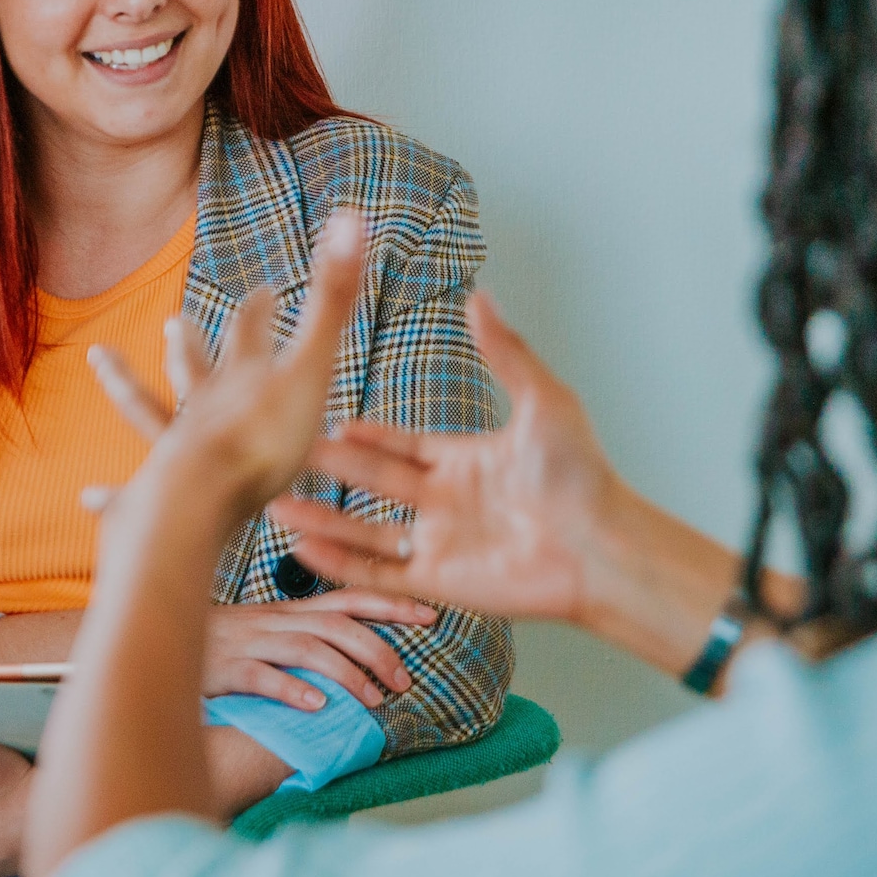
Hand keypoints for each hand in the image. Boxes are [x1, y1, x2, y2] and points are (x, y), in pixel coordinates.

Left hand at [85, 206, 366, 529]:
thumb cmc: (264, 436)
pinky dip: (112, 497)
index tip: (266, 291)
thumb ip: (334, 298)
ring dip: (125, 386)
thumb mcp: (311, 364)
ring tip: (100, 360)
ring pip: (149, 412)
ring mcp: (178, 450)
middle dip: (187, 344)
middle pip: (193, 367)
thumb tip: (352, 216)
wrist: (206, 497)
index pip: (250, 333)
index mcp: (242, 380)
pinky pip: (131, 495)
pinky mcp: (159, 495)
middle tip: (173, 321)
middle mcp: (204, 409)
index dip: (260, 310)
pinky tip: (90, 498)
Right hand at [203, 594, 437, 709]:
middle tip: (406, 681)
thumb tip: (350, 655)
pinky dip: (291, 689)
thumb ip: (302, 636)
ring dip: (347, 674)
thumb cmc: (213, 643)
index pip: (349, 599)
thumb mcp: (261, 632)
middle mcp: (274, 621)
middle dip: (378, 650)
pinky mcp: (224, 669)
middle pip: (337, 624)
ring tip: (373, 702)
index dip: (392, 604)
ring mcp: (249, 643)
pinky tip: (315, 706)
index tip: (432, 614)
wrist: (150, 637)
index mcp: (287, 612)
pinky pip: (261, 675)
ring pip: (308, 648)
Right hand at [272, 290, 620, 622]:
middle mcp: (448, 502)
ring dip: (321, 519)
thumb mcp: (542, 400)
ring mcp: (441, 544)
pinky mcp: (439, 582)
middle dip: (331, 467)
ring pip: (365, 531)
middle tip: (284, 448)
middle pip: (376, 482)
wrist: (601, 546)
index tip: (331, 419)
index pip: (405, 447)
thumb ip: (504, 351)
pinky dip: (339, 563)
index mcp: (468, 462)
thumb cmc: (583, 475)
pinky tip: (301, 549)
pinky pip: (378, 574)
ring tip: (275, 504)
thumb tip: (478, 294)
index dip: (370, 435)